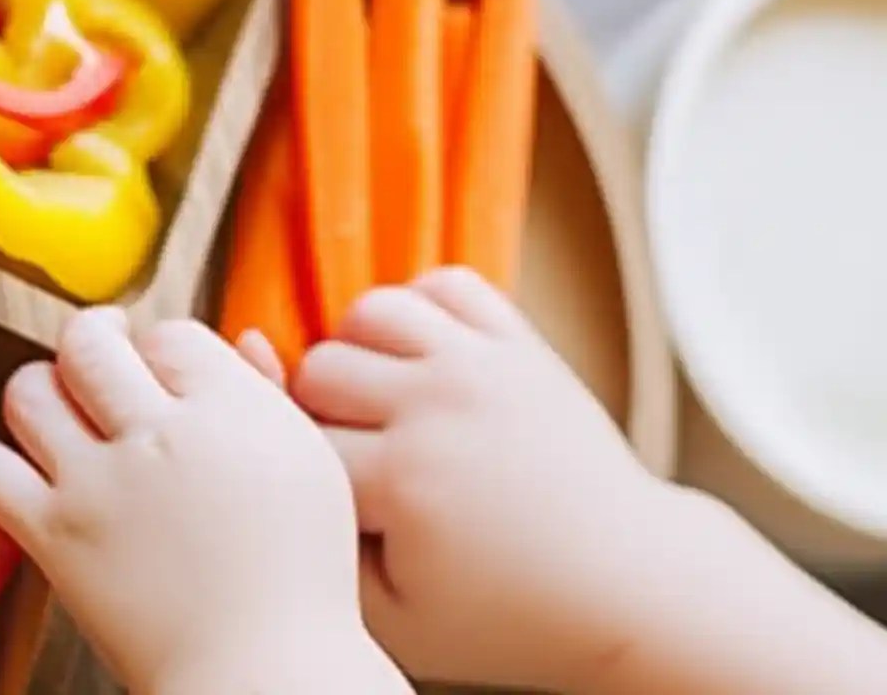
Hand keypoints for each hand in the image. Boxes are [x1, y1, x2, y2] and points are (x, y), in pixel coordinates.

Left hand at [0, 309, 409, 693]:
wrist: (260, 669)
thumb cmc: (299, 576)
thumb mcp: (311, 466)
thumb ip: (268, 396)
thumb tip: (243, 342)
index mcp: (232, 410)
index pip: (170, 333)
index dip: (161, 348)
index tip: (163, 371)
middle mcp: (159, 433)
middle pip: (90, 342)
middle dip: (93, 338)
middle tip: (100, 353)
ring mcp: (99, 483)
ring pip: (29, 390)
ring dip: (42, 388)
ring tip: (63, 407)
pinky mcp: (54, 535)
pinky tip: (29, 468)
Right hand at [293, 267, 669, 690]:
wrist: (625, 584)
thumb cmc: (503, 612)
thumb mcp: (392, 619)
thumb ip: (320, 539)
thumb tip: (277, 442)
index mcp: (402, 482)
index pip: (294, 437)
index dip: (299, 466)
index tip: (328, 495)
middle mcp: (438, 407)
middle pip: (319, 366)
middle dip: (318, 409)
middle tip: (354, 456)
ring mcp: (484, 365)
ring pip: (371, 311)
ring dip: (361, 352)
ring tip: (381, 403)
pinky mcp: (521, 344)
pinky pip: (444, 284)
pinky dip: (421, 310)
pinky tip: (425, 362)